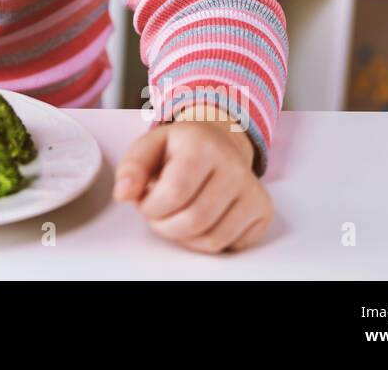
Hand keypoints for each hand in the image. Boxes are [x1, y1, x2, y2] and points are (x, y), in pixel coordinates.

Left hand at [113, 102, 272, 253]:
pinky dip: (209, 241)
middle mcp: (234, 166)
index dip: (152, 207)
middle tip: (159, 215)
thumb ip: (131, 168)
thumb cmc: (180, 148)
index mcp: (202, 145)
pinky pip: (232, 246)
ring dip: (185, 238)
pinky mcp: (263, 209)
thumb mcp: (150, 146)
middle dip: (166, 226)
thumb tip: (124, 193)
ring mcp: (253, 189)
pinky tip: (203, 219)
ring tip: (178, 215)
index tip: (146, 201)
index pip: (174, 193)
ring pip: (213, 240)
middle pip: (194, 220)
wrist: (220, 141)